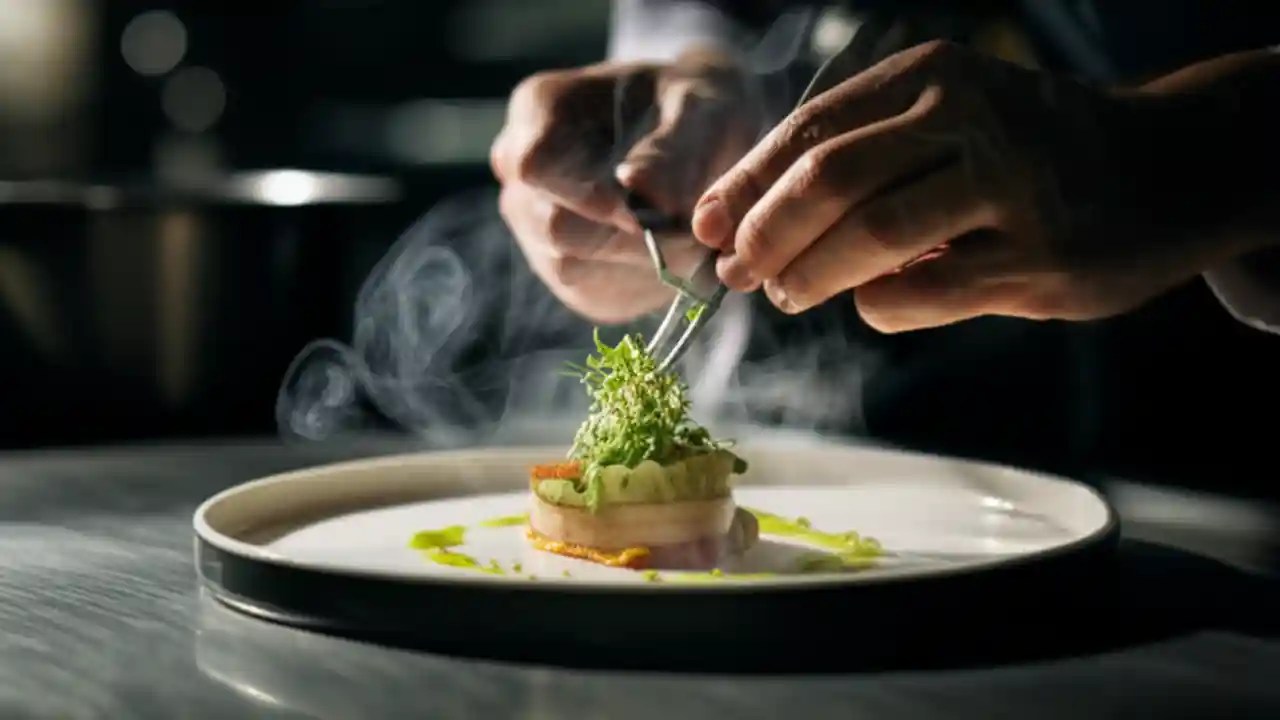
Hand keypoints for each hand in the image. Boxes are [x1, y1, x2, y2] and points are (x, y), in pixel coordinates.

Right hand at [491, 51, 759, 322]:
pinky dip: (642, 283)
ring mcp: (536, 228)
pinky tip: (676, 256)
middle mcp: (526, 173)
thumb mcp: (702, 109)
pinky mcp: (566, 274)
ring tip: (694, 239)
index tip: (647, 214)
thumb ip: (672, 151)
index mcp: (540, 109)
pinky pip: (593, 293)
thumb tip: (640, 192)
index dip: (588, 196)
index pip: (536, 164)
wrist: (705, 140)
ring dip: (641, 264)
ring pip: (571, 266)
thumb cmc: (698, 109)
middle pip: (554, 227)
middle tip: (696, 236)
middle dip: (629, 239)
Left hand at [691, 40, 1260, 331]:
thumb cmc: (1026, 152)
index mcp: (932, 75)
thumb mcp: (946, 118)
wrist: (1162, 170)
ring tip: (788, 294)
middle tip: (739, 272)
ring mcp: (1009, 187)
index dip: (745, 185)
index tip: (706, 227)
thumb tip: (746, 219)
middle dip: (765, 235)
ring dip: (809, 276)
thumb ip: (861, 154)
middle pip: (828, 180)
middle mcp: (970, 117)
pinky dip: (878, 306)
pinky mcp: (1039, 259)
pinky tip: (873, 302)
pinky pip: (921, 294)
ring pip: (870, 237)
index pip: (809, 130)